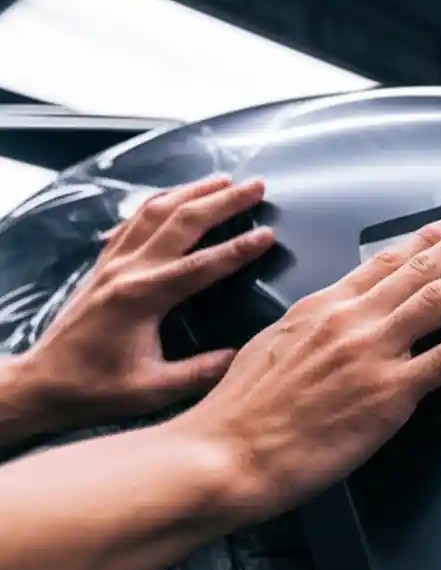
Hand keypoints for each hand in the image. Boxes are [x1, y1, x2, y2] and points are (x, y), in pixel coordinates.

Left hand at [10, 176, 274, 435]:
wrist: (44, 383)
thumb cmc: (98, 389)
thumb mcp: (154, 389)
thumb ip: (202, 372)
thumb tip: (243, 355)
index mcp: (143, 298)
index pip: (201, 265)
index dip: (238, 249)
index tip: (267, 234)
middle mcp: (127, 270)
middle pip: (181, 222)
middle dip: (222, 201)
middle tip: (256, 186)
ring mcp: (112, 262)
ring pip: (155, 212)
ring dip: (192, 191)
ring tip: (223, 179)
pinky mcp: (102, 264)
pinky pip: (133, 221)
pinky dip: (158, 202)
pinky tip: (175, 196)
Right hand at [167, 205, 440, 521]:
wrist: (224, 455)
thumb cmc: (239, 414)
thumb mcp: (270, 348)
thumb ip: (309, 331)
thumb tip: (327, 328)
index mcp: (322, 306)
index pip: (383, 260)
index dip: (424, 239)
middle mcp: (352, 320)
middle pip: (422, 266)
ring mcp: (372, 352)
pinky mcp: (389, 392)